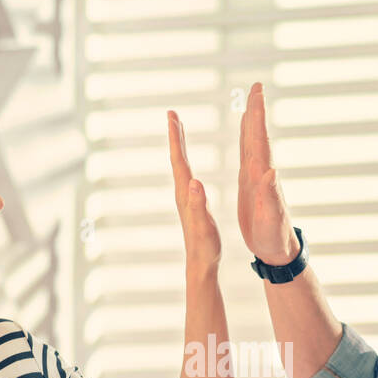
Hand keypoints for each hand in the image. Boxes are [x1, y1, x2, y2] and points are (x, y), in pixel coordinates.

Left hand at [167, 110, 220, 266]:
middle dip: (175, 136)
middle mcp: (183, 193)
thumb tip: (193, 182)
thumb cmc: (204, 246)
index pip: (179, 160)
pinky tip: (189, 164)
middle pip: (177, 159)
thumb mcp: (203, 225)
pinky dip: (187, 162)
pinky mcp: (191, 204)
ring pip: (181, 166)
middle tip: (173, 115)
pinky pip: (187, 176)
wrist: (201, 263)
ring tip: (180, 131)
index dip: (176, 137)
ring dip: (179, 147)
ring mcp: (186, 198)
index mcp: (186, 194)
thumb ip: (198, 204)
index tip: (173, 116)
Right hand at [238, 82, 299, 264]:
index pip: (260, 140)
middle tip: (256, 86)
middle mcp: (262, 173)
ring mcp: (257, 177)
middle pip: (258, 135)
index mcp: (263, 178)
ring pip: (253, 143)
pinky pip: (247, 155)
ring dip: (251, 122)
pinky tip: (245, 132)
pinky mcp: (251, 185)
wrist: (278, 251)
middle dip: (256, 111)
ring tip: (250, 102)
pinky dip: (246, 140)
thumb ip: (270, 197)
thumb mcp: (271, 219)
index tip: (257, 93)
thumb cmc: (274, 238)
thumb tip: (271, 172)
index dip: (258, 116)